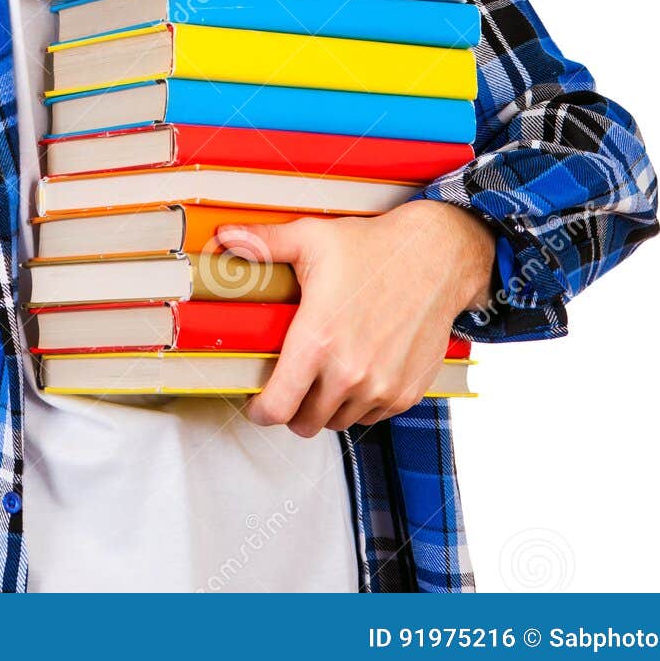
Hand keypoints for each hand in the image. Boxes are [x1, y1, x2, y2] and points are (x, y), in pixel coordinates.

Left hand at [216, 200, 495, 433]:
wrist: (436, 258)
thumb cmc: (373, 247)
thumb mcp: (311, 238)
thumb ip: (263, 244)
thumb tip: (223, 238)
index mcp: (317, 340)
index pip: (277, 407)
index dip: (260, 411)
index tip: (257, 402)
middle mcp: (349, 373)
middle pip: (304, 422)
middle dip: (292, 407)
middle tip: (291, 382)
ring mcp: (381, 387)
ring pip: (337, 421)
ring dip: (327, 406)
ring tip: (324, 372)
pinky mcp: (406, 393)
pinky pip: (371, 416)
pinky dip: (359, 403)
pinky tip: (356, 371)